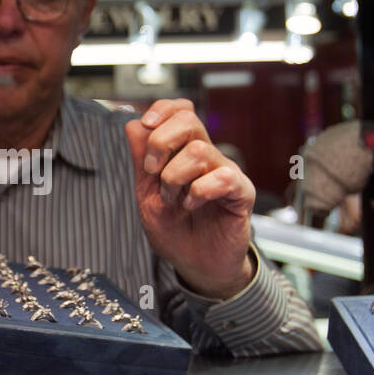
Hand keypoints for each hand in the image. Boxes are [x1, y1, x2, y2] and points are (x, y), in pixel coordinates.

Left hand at [126, 98, 254, 299]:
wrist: (196, 264)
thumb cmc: (175, 230)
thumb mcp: (146, 194)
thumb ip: (140, 161)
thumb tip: (133, 123)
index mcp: (183, 152)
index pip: (181, 111)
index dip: (163, 110)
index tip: (147, 124)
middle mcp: (207, 157)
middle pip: (189, 120)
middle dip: (160, 142)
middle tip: (152, 171)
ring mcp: (225, 172)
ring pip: (198, 150)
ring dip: (174, 177)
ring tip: (172, 199)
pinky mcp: (240, 193)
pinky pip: (222, 177)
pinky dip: (198, 191)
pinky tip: (192, 205)